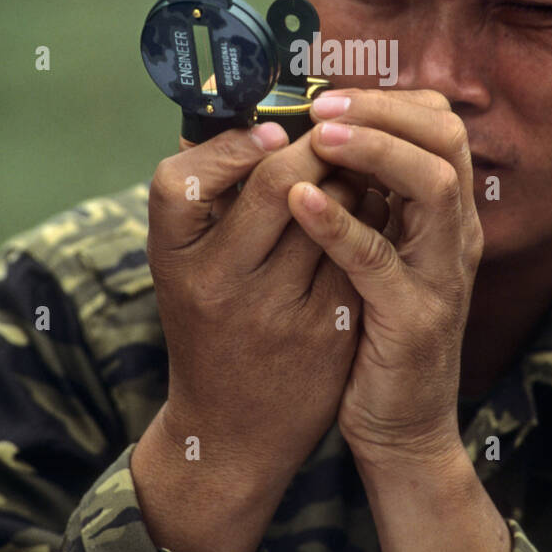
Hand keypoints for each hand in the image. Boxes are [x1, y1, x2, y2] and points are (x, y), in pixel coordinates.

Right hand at [146, 121, 382, 491]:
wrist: (234, 433)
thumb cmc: (205, 329)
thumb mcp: (183, 268)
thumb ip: (201, 199)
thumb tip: (221, 118)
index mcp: (177, 262)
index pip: (184, 180)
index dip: (230, 145)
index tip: (268, 131)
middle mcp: (223, 285)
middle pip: (275, 184)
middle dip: (312, 147)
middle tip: (330, 132)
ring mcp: (281, 311)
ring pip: (333, 212)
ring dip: (351, 177)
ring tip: (355, 168)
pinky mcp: (331, 331)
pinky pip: (361, 251)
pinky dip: (371, 220)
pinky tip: (374, 213)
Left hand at [286, 89, 483, 468]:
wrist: (403, 428)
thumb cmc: (379, 333)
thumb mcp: (384, 255)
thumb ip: (372, 202)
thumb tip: (329, 135)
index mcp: (449, 216)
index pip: (442, 126)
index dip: (390, 100)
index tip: (330, 93)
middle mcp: (457, 236)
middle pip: (446, 139)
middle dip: (383, 110)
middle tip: (322, 104)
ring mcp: (442, 276)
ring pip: (431, 185)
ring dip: (372, 150)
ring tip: (317, 136)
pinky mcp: (413, 319)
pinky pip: (380, 259)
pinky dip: (339, 224)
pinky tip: (299, 201)